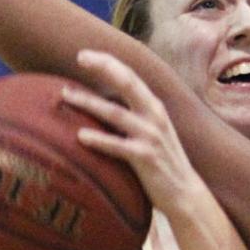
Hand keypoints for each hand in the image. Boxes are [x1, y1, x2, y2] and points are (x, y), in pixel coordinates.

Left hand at [62, 52, 205, 219]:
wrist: (184, 194)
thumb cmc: (162, 162)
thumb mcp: (152, 131)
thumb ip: (134, 115)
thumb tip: (103, 103)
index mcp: (154, 107)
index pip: (130, 75)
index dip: (108, 62)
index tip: (84, 55)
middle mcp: (154, 116)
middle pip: (127, 83)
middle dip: (103, 67)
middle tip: (79, 57)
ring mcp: (150, 136)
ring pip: (115, 113)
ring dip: (88, 102)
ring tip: (65, 96)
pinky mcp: (145, 158)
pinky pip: (117, 146)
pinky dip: (98, 139)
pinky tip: (80, 136)